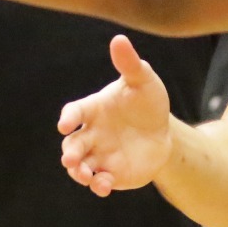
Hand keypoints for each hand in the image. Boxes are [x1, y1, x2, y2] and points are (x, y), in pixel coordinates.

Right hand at [59, 35, 175, 196]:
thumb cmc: (147, 103)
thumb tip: (119, 40)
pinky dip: (99, 184)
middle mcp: (90, 134)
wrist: (163, 132)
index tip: (64, 124)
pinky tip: (105, 186)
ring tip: (86, 176)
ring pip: (80, 166)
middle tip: (70, 159)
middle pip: (72, 144)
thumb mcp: (143, 81)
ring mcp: (98, 155)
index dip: (68, 117)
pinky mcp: (110, 173)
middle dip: (69, 153)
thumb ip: (130, 64)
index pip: (74, 112)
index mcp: (93, 109)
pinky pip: (100, 181)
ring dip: (79, 172)